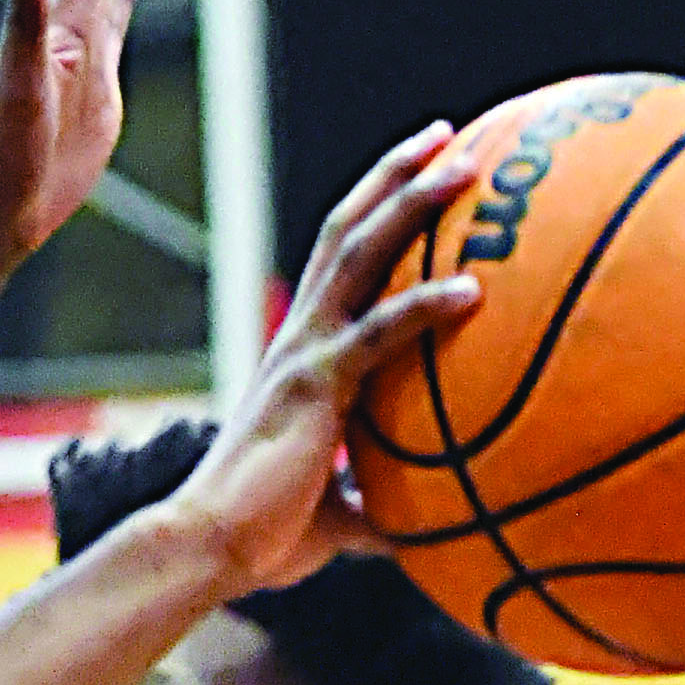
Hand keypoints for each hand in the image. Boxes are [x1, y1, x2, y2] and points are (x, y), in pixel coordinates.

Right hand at [175, 124, 482, 589]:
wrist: (211, 548)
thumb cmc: (265, 540)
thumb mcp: (336, 517)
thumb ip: (376, 510)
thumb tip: (423, 538)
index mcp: (300, 356)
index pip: (337, 263)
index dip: (375, 215)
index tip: (418, 177)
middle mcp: (299, 338)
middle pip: (348, 230)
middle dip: (396, 175)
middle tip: (447, 136)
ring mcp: (305, 353)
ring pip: (362, 252)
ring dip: (413, 202)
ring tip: (466, 164)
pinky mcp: (318, 385)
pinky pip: (381, 333)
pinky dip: (426, 304)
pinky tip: (473, 289)